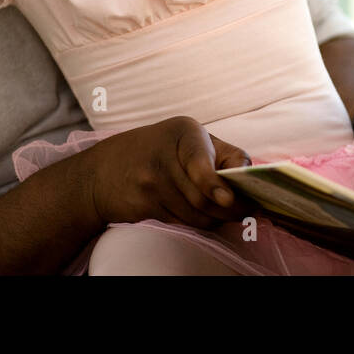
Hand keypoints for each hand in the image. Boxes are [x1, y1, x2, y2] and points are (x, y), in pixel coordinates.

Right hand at [85, 116, 253, 229]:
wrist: (101, 171)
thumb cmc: (157, 151)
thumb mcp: (188, 139)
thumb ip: (222, 155)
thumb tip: (252, 179)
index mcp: (184, 131)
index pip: (201, 162)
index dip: (217, 184)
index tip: (230, 200)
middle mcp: (165, 155)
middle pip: (204, 196)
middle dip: (229, 210)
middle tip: (245, 213)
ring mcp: (150, 182)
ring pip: (195, 214)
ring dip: (215, 219)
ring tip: (224, 213)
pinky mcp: (142, 204)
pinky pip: (180, 221)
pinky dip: (196, 223)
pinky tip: (198, 214)